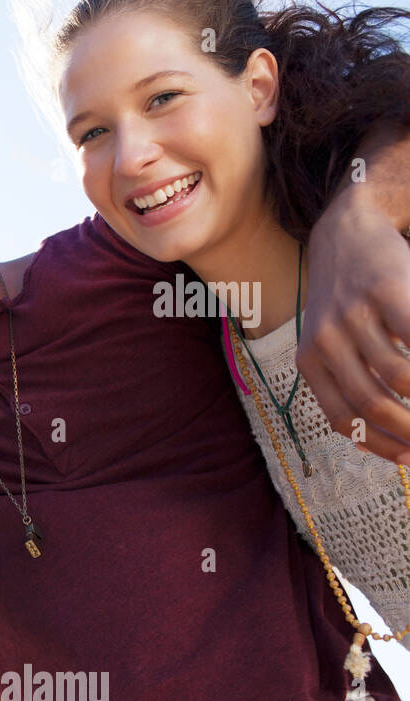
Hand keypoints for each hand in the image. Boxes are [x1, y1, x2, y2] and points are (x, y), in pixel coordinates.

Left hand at [298, 190, 409, 463]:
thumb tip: (371, 438)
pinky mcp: (386, 289)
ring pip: (399, 376)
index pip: (343, 418)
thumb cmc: (347, 299)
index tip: (409, 461)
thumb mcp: (332, 340)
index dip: (379, 444)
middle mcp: (324, 340)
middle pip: (371, 402)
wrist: (348, 232)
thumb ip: (346, 380)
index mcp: (308, 360)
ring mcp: (354, 314)